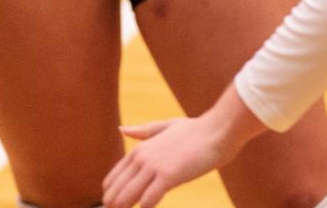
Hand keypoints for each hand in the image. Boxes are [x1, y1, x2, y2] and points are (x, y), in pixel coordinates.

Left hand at [104, 111, 242, 207]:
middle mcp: (142, 157)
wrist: (216, 132)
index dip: (111, 194)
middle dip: (114, 205)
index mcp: (139, 149)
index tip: (111, 206)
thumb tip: (121, 128)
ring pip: (128, 196)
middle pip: (117, 189)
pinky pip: (149, 199)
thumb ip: (143, 131)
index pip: (113, 177)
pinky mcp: (168, 176)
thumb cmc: (195, 130)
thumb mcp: (165, 127)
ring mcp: (154, 167)